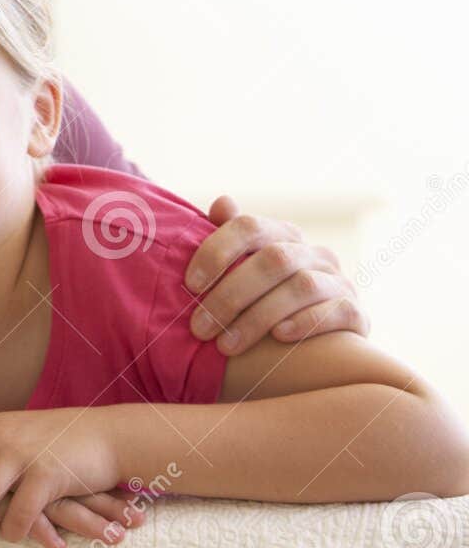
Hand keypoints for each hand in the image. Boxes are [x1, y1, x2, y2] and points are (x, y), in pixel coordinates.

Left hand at [186, 196, 368, 354]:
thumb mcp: (245, 269)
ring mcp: (339, 281)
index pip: (248, 226)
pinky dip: (306, 322)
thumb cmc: (266, 299)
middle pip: (272, 260)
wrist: (318, 341)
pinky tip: (278, 337)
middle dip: (231, 296)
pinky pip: (337, 311)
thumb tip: (222, 202)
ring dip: (258, 317)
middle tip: (199, 328)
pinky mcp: (358, 313)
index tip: (190, 285)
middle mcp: (314, 253)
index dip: (216, 251)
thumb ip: (231, 239)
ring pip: (302, 287)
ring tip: (226, 345)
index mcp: (282, 235)